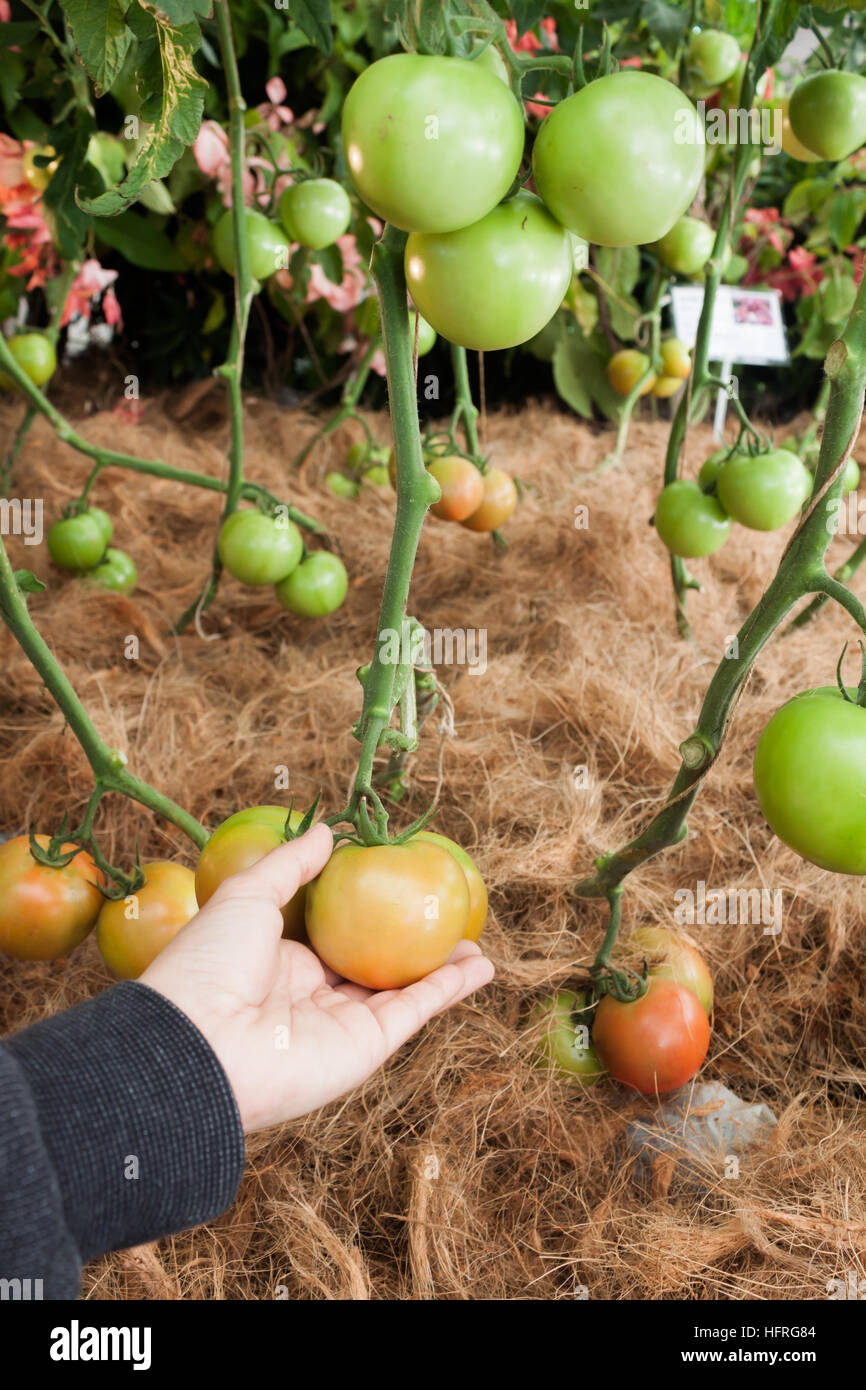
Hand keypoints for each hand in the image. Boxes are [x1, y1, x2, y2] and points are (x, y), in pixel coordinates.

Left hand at [140, 825, 494, 1131]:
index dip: (367, 917)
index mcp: (279, 964)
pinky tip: (480, 967)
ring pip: (402, 991)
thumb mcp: (247, 895)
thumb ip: (291, 865)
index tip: (400, 890)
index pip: (333, 938)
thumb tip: (328, 832)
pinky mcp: (364, 1048)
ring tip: (476, 944)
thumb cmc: (210, 963)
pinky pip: (413, 1012)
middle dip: (411, 947)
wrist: (198, 1043)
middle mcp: (311, 998)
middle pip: (374, 967)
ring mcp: (340, 1026)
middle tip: (444, 919)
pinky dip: (449, 991)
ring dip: (441, 970)